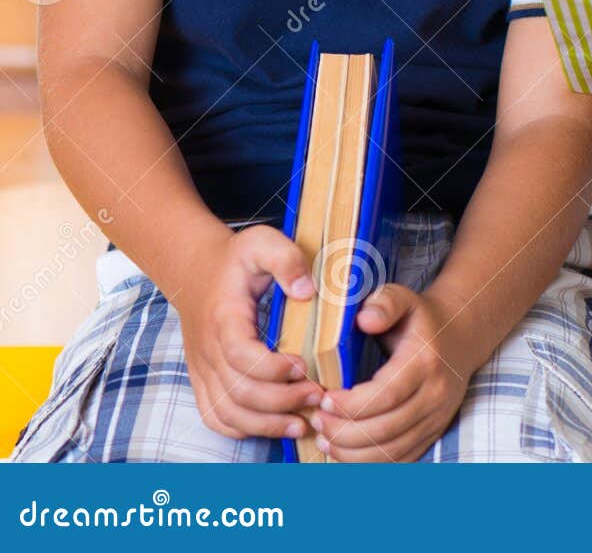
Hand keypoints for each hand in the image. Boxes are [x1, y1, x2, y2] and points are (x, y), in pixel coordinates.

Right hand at [173, 224, 324, 441]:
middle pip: (237, 391)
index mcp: (224, 317)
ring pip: (226, 412)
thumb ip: (286, 260)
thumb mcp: (263, 242)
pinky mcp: (203, 380)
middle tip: (317, 396)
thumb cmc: (236, 258)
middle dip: (280, 401)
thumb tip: (307, 291)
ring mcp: (202, 368)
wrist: (195, 269)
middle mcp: (207, 349)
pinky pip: (215, 416)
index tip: (304, 366)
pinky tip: (273, 426)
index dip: (272, 368)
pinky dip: (242, 429)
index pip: (240, 354)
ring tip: (302, 422)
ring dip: (264, 424)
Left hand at [311, 285, 470, 461]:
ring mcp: (437, 419)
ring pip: (390, 452)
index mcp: (425, 362)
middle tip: (316, 420)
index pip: (385, 395)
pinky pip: (399, 461)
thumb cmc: (421, 320)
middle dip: (342, 431)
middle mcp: (436, 395)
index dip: (349, 405)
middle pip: (384, 430)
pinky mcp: (433, 434)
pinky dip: (368, 464)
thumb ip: (384, 303)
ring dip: (350, 452)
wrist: (460, 336)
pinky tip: (343, 451)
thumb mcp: (404, 299)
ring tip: (323, 438)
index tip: (323, 399)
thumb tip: (364, 320)